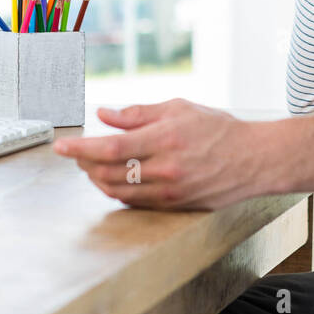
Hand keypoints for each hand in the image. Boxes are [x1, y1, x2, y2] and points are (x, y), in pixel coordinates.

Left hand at [52, 98, 268, 209]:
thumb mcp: (179, 108)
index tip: (60, 146)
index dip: (81, 148)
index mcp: (164, 139)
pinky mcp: (174, 205)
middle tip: (73, 152)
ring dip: (96, 178)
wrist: (254, 160)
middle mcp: (165, 169)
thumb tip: (104, 115)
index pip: (110, 148)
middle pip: (108, 172)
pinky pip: (134, 202)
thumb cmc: (218, 129)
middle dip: (84, 163)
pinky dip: (115, 191)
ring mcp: (169, 191)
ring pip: (118, 191)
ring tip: (88, 165)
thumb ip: (138, 114)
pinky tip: (110, 179)